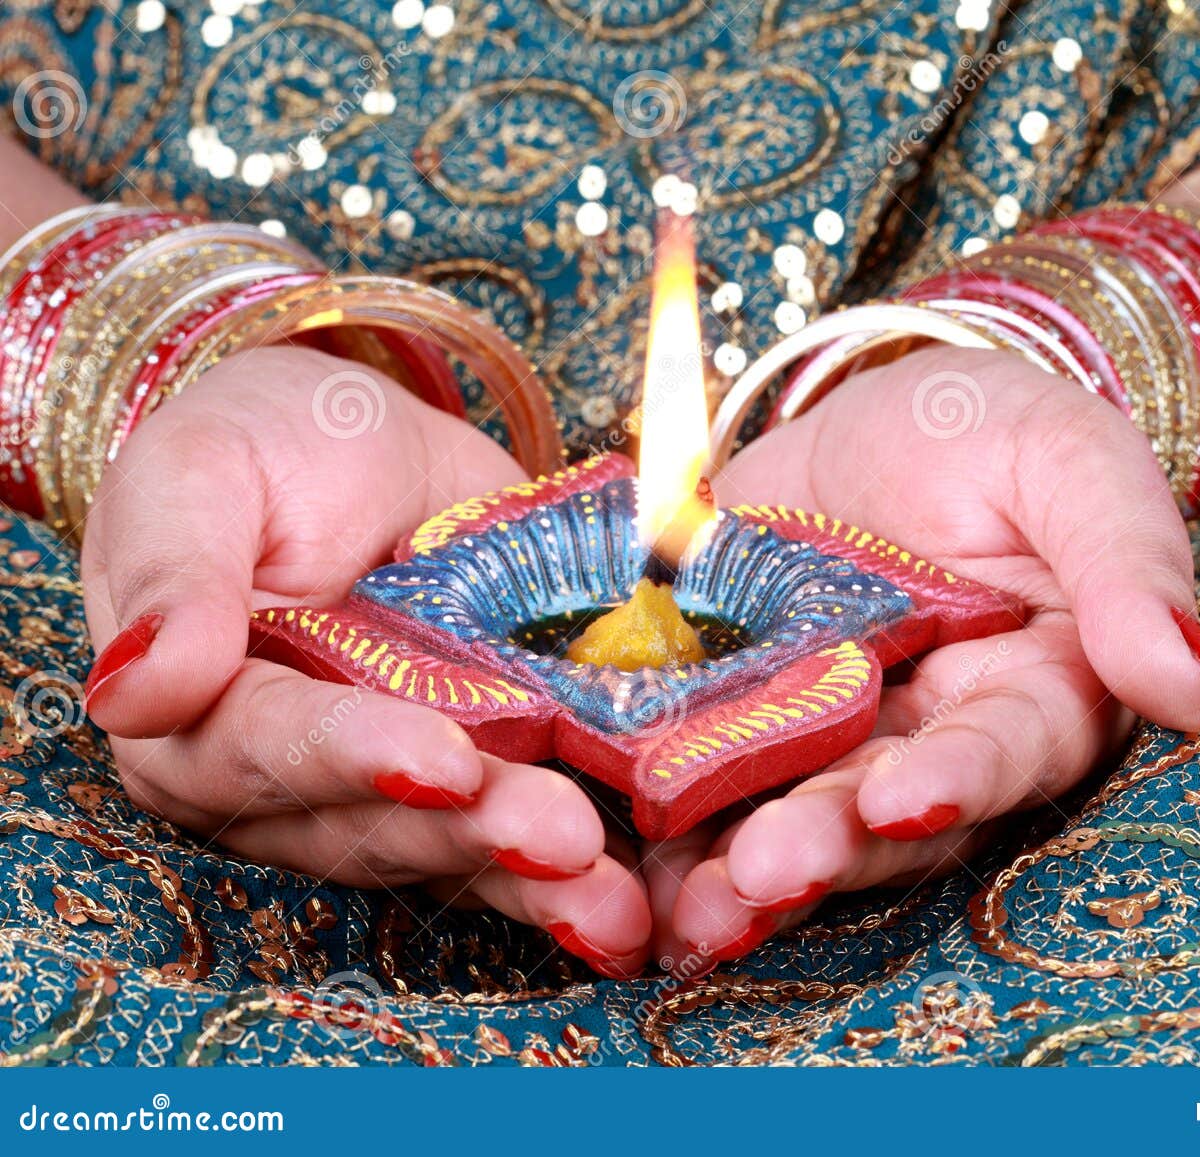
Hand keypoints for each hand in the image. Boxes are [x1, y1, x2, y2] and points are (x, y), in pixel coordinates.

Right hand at [79, 346, 651, 977]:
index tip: (441, 761)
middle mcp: (296, 783)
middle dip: (473, 835)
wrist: (363, 442)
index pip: (272, 748)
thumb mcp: (202, 474)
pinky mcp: (482, 784)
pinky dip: (580, 875)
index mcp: (205, 717)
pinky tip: (641, 906)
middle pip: (377, 825)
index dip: (356, 759)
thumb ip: (174, 574)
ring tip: (614, 897)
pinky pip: (522, 841)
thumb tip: (136, 688)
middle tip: (563, 836)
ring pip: (457, 854)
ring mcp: (395, 791)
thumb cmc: (266, 448)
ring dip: (536, 880)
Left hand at [647, 347, 1199, 967]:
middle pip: (878, 817)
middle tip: (761, 876)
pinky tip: (607, 857)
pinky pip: (688, 782)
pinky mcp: (725, 719)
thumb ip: (1130, 570)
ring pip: (781, 821)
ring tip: (681, 914)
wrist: (877, 417)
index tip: (902, 794)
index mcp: (1028, 696)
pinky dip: (651, 829)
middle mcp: (922, 744)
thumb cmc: (998, 436)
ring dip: (731, 873)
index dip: (955, 778)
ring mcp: (818, 741)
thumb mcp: (1070, 464)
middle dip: (823, 848)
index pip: (1002, 751)